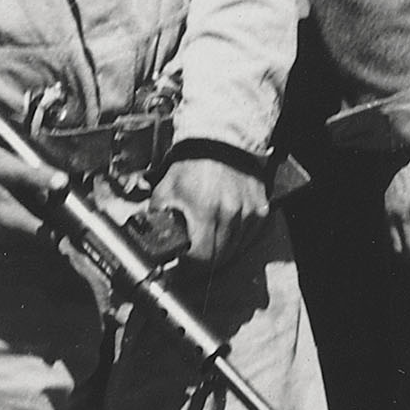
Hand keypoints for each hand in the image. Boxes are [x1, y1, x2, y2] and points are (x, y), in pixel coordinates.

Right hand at [0, 143, 60, 248]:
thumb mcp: (9, 168)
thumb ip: (37, 178)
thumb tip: (64, 184)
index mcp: (12, 222)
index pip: (49, 240)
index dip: (67, 233)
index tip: (79, 222)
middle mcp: (3, 235)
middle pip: (38, 239)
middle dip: (54, 225)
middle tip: (61, 204)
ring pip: (24, 235)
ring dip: (37, 222)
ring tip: (43, 199)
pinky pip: (10, 230)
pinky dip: (20, 219)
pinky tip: (20, 200)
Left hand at [152, 155, 270, 276]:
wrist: (219, 141)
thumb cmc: (192, 163)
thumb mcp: (166, 189)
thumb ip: (157, 216)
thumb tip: (149, 240)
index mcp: (206, 210)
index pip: (201, 258)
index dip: (190, 268)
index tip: (182, 267)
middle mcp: (231, 213)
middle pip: (220, 259)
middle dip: (204, 264)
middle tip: (193, 260)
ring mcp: (249, 212)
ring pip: (236, 250)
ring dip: (222, 253)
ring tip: (209, 245)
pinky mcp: (260, 208)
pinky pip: (250, 236)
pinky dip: (238, 240)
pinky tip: (226, 233)